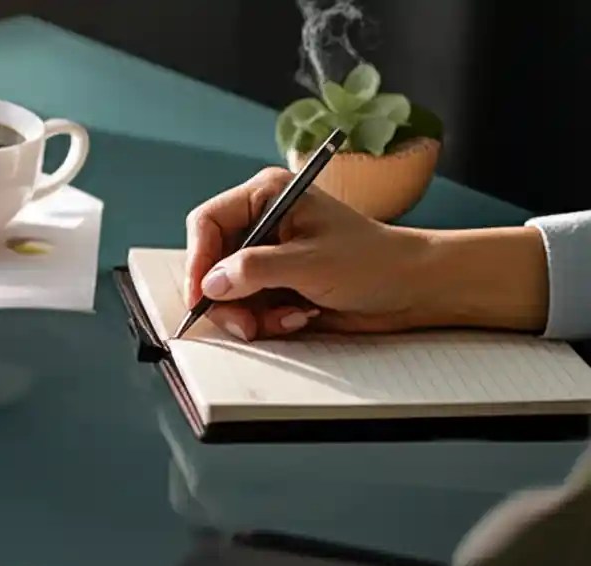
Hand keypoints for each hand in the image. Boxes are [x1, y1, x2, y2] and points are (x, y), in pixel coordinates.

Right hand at [185, 167, 548, 339]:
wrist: (413, 289)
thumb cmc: (373, 262)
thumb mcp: (309, 264)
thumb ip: (254, 271)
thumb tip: (210, 284)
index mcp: (267, 196)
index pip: (207, 223)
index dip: (198, 261)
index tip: (201, 296)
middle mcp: (262, 221)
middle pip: (211, 263)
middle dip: (227, 299)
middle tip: (245, 325)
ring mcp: (268, 254)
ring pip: (227, 292)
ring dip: (252, 314)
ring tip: (289, 318)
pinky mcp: (276, 283)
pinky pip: (248, 307)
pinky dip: (268, 320)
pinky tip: (300, 316)